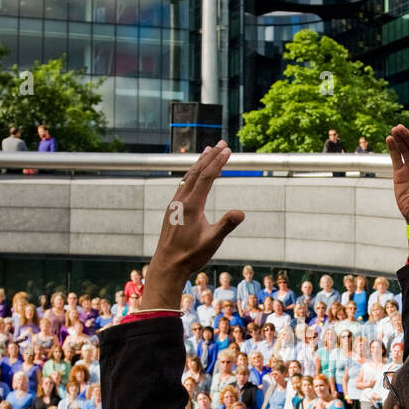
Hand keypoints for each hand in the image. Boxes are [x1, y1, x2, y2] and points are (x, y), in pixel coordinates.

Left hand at [141, 143, 245, 308]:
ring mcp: (175, 204)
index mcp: (192, 205)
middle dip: (210, 156)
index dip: (218, 162)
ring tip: (208, 151)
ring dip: (200, 163)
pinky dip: (192, 174)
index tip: (228, 150)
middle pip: (197, 172)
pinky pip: (184, 185)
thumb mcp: (212, 242)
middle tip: (222, 143)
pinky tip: (195, 175)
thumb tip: (241, 213)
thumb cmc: (190, 255)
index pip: (207, 177)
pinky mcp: (172, 209)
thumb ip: (226, 226)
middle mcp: (181, 200)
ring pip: (188, 177)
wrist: (167, 265)